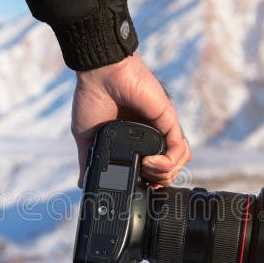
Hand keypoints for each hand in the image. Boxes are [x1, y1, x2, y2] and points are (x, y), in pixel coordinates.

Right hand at [71, 53, 190, 187]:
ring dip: (165, 174)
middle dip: (159, 182)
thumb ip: (88, 160)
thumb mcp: (87, 137)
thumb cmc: (91, 99)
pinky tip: (151, 162)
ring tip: (146, 170)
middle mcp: (152, 135)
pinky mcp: (168, 119)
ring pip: (179, 160)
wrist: (99, 74)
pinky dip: (169, 162)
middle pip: (170, 168)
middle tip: (144, 182)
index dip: (150, 182)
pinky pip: (179, 147)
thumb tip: (84, 182)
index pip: (153, 168)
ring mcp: (162, 127)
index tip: (139, 188)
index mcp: (136, 140)